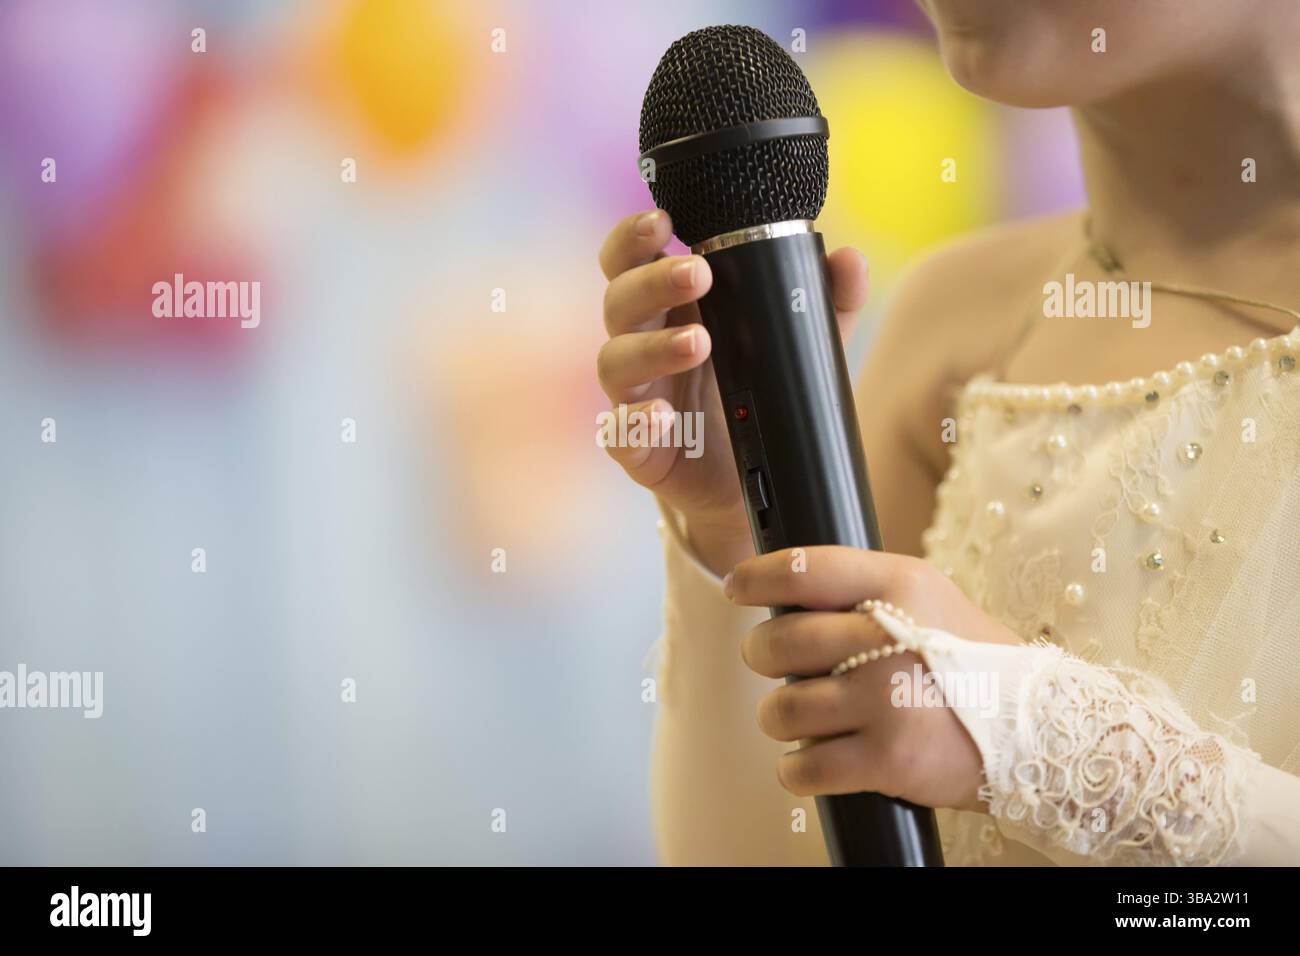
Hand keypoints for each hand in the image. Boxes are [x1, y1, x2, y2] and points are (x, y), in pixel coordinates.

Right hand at [597, 209, 868, 575]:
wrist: (754, 480)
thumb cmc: (759, 394)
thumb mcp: (799, 344)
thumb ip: (825, 300)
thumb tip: (849, 260)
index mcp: (669, 307)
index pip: (632, 260)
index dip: (634, 236)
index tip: (664, 221)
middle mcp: (642, 343)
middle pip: (620, 299)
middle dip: (652, 281)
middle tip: (699, 274)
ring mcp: (635, 396)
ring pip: (616, 360)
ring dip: (652, 346)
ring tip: (699, 342)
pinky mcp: (637, 447)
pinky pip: (620, 432)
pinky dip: (637, 421)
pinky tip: (664, 416)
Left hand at [726, 546, 1022, 811]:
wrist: (1040, 730)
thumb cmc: (972, 661)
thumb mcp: (930, 598)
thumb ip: (864, 588)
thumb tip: (781, 590)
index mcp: (901, 585)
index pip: (803, 569)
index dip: (756, 577)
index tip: (736, 587)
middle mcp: (891, 637)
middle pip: (778, 642)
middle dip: (761, 655)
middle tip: (771, 662)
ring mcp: (889, 699)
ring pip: (781, 709)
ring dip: (780, 718)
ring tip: (803, 718)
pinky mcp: (889, 758)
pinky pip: (802, 767)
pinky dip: (796, 770)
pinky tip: (811, 763)